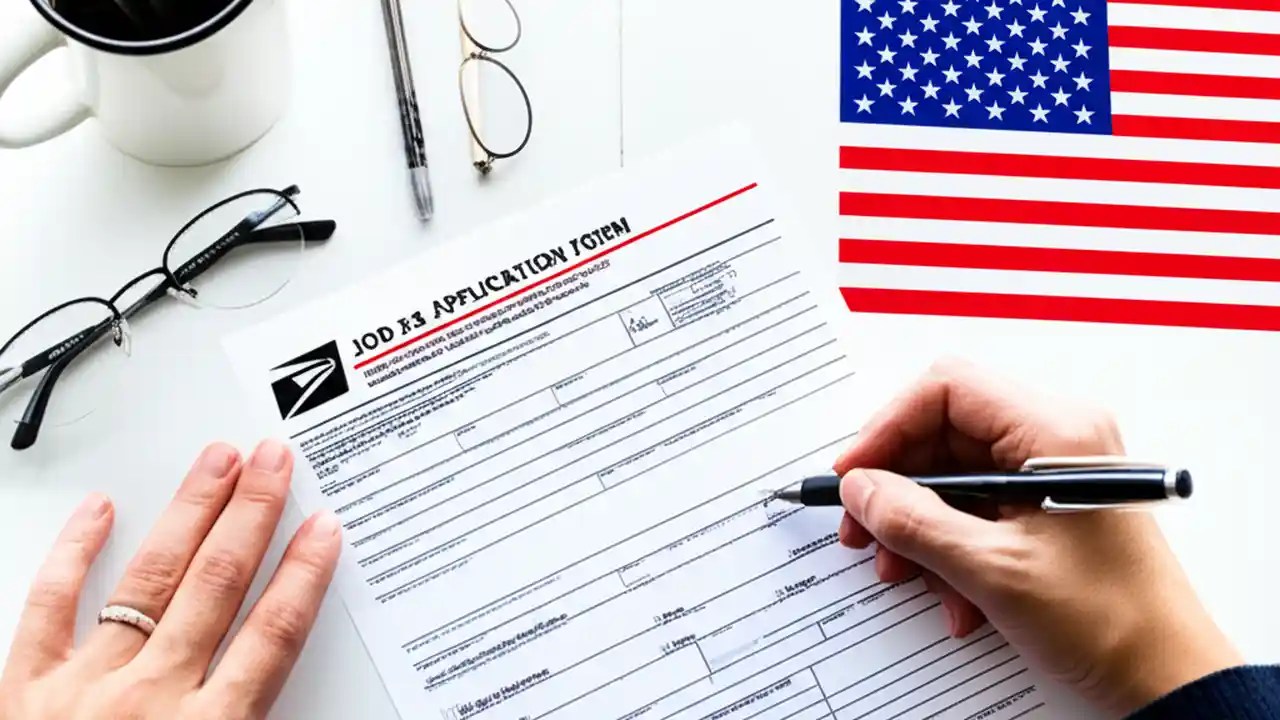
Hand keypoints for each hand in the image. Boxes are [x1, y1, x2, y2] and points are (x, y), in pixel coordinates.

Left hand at [0, 440, 340, 719]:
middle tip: (274, 464)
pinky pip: (49, 605)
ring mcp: (84, 687)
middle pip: (218, 586)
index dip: (304, 575)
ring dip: (191, 514)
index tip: (323, 530)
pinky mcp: (22, 687)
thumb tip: (295, 710)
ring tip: (217, 465)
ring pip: (151, 580)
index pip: (271, 635)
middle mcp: (150, 699)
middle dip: (253, 515)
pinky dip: (75, 553)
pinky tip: (99, 512)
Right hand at [833, 359, 1241, 716]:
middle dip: (898, 487)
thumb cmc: (1111, 622)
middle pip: (944, 433)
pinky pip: (978, 508)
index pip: (946, 390)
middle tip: (863, 530)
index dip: (886, 429)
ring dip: (920, 526)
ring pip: (954, 475)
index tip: (853, 475)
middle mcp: (1055, 438)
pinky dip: (951, 546)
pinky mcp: (1047, 506)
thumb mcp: (993, 571)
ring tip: (907, 573)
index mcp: (1054, 431)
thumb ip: (914, 522)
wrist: (1167, 679)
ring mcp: (1052, 472)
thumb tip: (860, 489)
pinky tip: (954, 594)